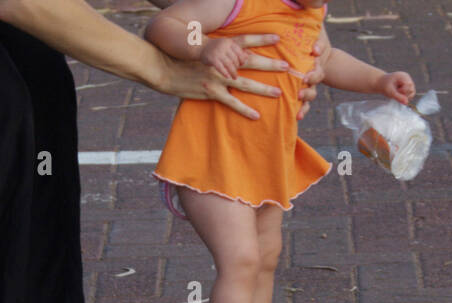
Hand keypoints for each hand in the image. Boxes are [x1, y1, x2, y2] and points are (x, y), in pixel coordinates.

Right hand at [160, 34, 288, 119]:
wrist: (162, 66)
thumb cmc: (180, 56)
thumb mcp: (199, 46)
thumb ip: (216, 49)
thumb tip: (230, 52)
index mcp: (219, 48)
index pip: (245, 40)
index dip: (261, 38)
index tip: (278, 37)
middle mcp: (221, 61)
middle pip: (251, 62)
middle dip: (271, 64)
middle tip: (288, 67)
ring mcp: (217, 77)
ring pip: (246, 83)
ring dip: (264, 88)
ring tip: (280, 93)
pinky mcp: (210, 92)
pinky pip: (231, 102)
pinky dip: (245, 109)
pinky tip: (257, 115)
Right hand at [200, 36, 245, 79]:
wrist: (201, 46)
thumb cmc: (216, 48)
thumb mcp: (227, 46)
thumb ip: (237, 50)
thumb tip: (248, 57)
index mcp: (229, 42)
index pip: (239, 52)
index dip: (242, 60)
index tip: (241, 65)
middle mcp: (224, 46)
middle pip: (234, 59)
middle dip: (237, 67)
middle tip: (236, 73)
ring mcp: (218, 52)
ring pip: (229, 64)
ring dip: (233, 72)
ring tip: (234, 77)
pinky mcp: (212, 59)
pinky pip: (221, 68)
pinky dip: (225, 73)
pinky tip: (228, 77)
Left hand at [297, 32, 328, 119]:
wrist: (307, 54)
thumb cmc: (308, 40)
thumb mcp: (314, 33)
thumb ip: (315, 29)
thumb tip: (319, 6)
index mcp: (316, 59)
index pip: (319, 60)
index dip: (317, 56)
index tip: (313, 52)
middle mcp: (313, 73)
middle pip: (315, 80)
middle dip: (310, 82)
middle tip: (303, 82)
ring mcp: (308, 83)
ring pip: (310, 94)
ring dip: (306, 99)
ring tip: (299, 102)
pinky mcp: (300, 91)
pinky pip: (302, 104)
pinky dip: (302, 111)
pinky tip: (298, 117)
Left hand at [376, 70, 414, 104]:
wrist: (382, 83)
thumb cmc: (385, 86)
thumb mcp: (390, 92)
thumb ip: (398, 97)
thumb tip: (406, 103)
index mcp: (403, 76)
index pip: (409, 85)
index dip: (403, 91)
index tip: (396, 92)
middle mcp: (408, 79)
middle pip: (411, 89)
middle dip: (404, 94)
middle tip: (395, 93)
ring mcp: (409, 83)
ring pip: (412, 93)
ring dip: (405, 96)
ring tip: (396, 94)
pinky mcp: (408, 87)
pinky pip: (410, 95)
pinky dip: (405, 97)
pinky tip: (399, 95)